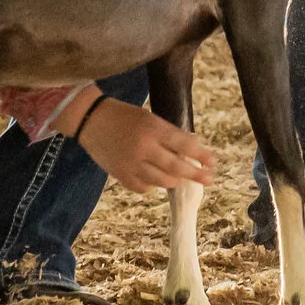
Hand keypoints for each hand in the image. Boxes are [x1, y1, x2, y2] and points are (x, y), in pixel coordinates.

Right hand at [71, 94, 215, 192]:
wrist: (91, 120)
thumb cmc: (124, 116)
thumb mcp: (150, 118)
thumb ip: (169, 134)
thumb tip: (192, 146)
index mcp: (153, 129)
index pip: (184, 145)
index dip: (201, 155)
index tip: (213, 163)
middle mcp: (144, 147)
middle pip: (177, 167)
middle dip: (195, 174)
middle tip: (209, 179)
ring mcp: (132, 164)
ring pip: (162, 181)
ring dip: (174, 180)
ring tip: (179, 178)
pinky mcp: (121, 175)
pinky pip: (143, 188)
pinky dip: (152, 185)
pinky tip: (154, 179)